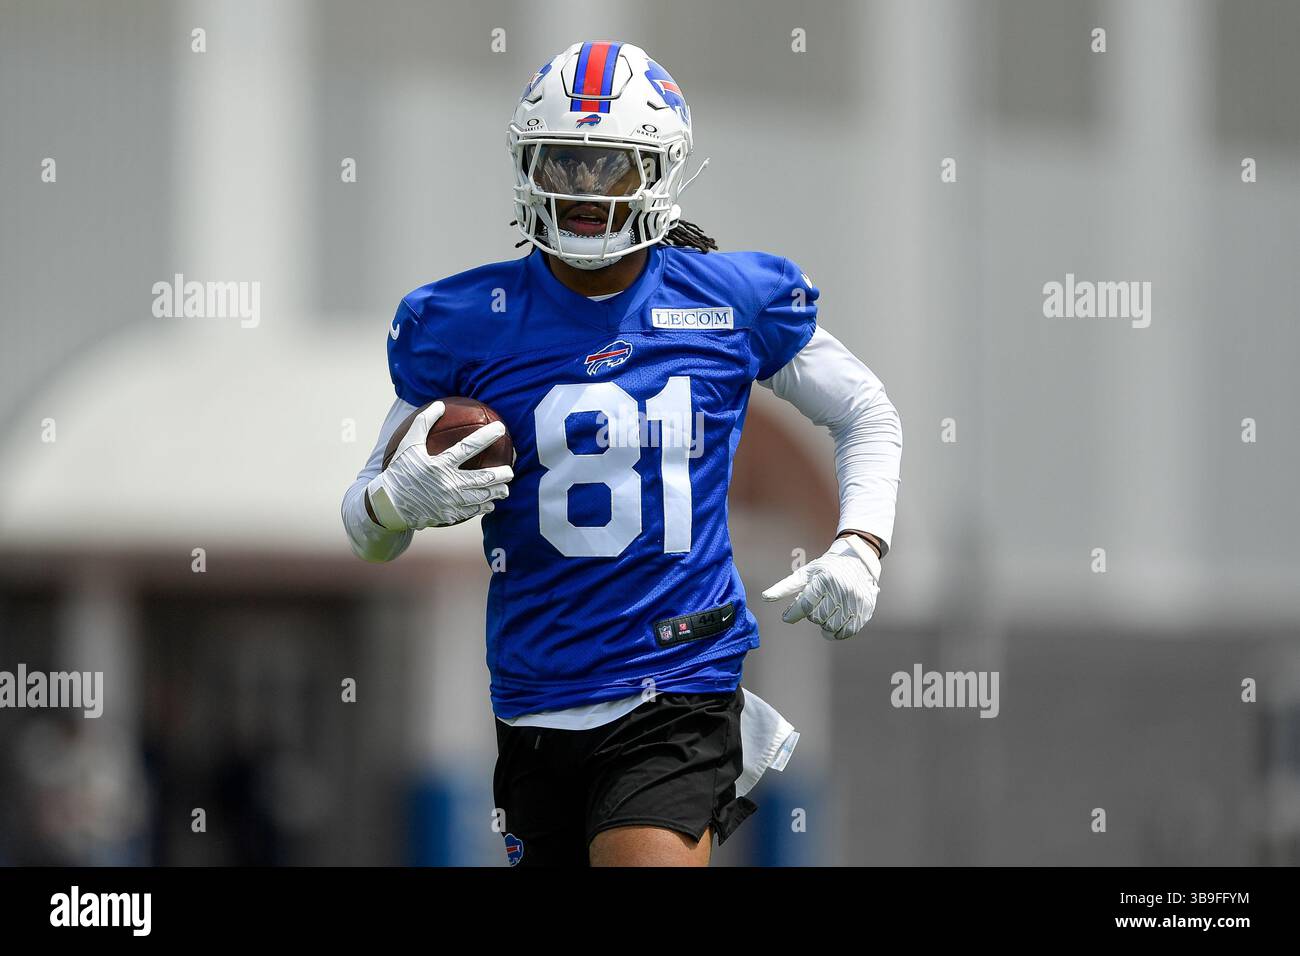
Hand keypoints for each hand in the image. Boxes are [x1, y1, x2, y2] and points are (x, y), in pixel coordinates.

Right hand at [365, 401, 513, 530]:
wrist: (389, 504)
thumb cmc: (400, 470)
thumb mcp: (408, 444)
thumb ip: (423, 422)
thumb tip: (440, 404)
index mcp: (439, 464)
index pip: (468, 447)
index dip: (486, 436)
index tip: (501, 429)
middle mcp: (448, 484)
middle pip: (483, 478)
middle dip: (501, 474)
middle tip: (511, 470)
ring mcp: (450, 502)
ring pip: (481, 497)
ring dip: (496, 492)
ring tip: (505, 488)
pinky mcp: (449, 515)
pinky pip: (472, 511)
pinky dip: (483, 507)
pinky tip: (490, 503)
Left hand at [761, 535, 881, 640]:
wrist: (858, 561)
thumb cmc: (826, 568)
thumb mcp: (806, 573)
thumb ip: (786, 586)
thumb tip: (765, 596)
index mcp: (825, 580)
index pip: (805, 605)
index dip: (793, 614)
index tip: (787, 617)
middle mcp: (842, 590)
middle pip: (818, 617)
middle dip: (812, 615)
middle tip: (814, 606)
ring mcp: (855, 601)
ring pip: (832, 626)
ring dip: (824, 625)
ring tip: (824, 615)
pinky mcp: (865, 610)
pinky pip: (848, 631)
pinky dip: (838, 633)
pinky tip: (833, 627)